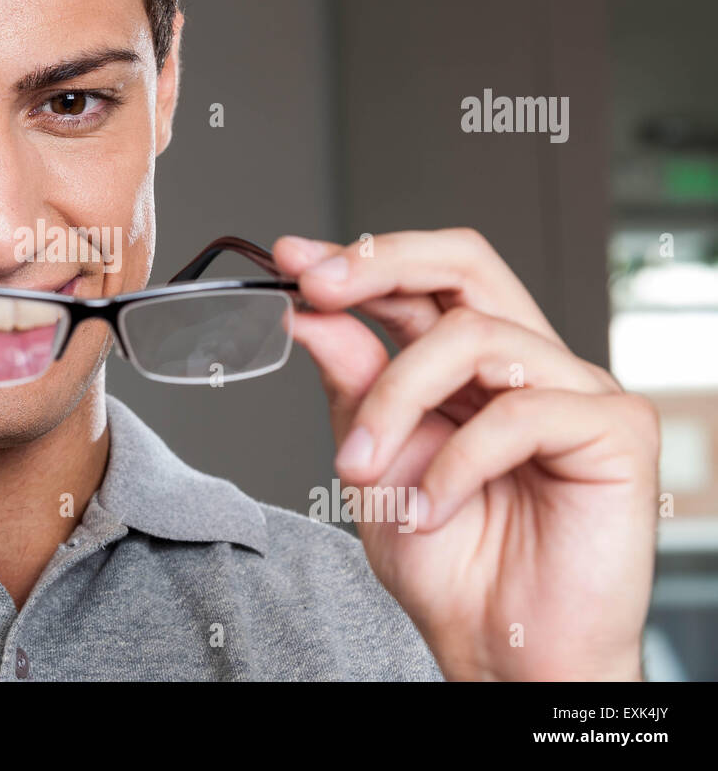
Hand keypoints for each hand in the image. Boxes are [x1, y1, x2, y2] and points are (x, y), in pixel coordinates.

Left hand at [274, 228, 658, 680]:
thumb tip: (311, 312)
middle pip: (465, 264)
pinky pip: (519, 413)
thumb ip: (353, 383)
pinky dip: (456, 463)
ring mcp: (577, 389)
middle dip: (381, 265)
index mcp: (471, 365)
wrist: (499, 648)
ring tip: (361, 469)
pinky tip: (431, 510)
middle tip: (317, 287)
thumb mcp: (374, 460)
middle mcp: (526, 362)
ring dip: (396, 400)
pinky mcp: (616, 430)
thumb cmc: (448, 561)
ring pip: (474, 337)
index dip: (359, 260)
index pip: (424, 279)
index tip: (291, 260)